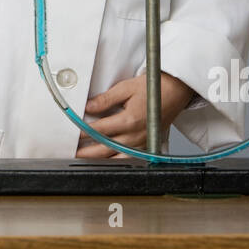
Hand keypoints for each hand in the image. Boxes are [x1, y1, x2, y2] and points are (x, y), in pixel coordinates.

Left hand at [75, 73, 194, 158]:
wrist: (176, 91)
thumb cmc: (154, 87)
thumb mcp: (126, 87)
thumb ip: (105, 99)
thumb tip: (88, 107)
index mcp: (129, 120)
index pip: (99, 130)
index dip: (82, 133)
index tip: (72, 134)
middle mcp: (136, 135)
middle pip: (105, 148)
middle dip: (86, 152)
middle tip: (72, 153)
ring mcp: (142, 142)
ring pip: (117, 157)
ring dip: (100, 160)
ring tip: (86, 159)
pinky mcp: (147, 144)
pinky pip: (130, 158)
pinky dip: (117, 161)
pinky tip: (108, 161)